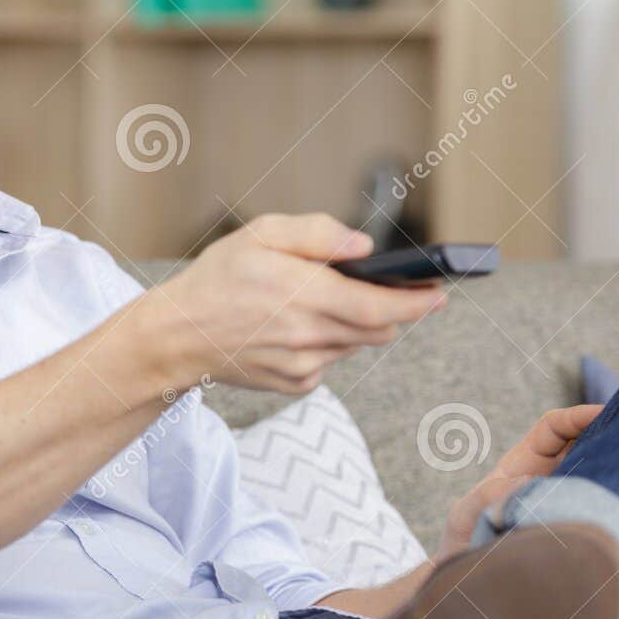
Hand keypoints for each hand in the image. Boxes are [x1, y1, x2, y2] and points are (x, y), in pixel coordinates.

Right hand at [137, 213, 447, 394]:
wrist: (177, 336)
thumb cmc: (217, 278)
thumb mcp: (261, 234)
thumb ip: (318, 234)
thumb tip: (364, 248)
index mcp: (305, 294)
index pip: (382, 308)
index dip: (419, 303)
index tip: (441, 293)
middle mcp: (309, 335)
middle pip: (378, 329)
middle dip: (392, 310)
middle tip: (391, 290)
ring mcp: (304, 365)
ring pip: (355, 344)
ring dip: (353, 324)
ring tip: (320, 302)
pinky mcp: (295, 384)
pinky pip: (330, 361)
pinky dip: (326, 343)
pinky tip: (295, 328)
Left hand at [436, 403, 604, 559]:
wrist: (472, 586)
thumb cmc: (463, 544)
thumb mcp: (466, 513)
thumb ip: (490, 496)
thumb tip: (530, 483)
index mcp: (523, 465)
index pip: (553, 428)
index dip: (576, 416)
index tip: (602, 412)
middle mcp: (549, 479)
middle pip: (585, 445)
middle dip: (611, 434)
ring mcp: (567, 502)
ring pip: (600, 475)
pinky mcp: (580, 527)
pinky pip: (603, 510)